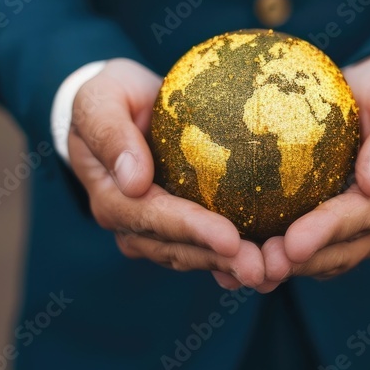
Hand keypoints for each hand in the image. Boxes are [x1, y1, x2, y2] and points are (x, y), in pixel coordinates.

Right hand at [67, 58, 264, 287]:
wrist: (119, 106)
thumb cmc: (111, 96)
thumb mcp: (99, 99)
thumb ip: (110, 133)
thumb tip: (134, 181)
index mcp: (111, 196)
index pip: (153, 218)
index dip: (191, 230)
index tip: (230, 238)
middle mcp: (130, 223)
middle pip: (177, 248)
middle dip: (218, 260)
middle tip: (260, 269)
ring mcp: (154, 230)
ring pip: (194, 256)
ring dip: (230, 266)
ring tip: (270, 273)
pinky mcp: (179, 226)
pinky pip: (207, 247)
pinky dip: (235, 257)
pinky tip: (269, 264)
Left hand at [251, 55, 369, 291]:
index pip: (362, 218)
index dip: (328, 231)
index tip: (294, 242)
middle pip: (339, 251)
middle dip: (301, 262)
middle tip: (263, 265)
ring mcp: (354, 227)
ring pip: (320, 259)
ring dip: (285, 268)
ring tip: (247, 273)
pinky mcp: (326, 223)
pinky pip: (302, 249)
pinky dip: (273, 257)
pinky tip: (237, 262)